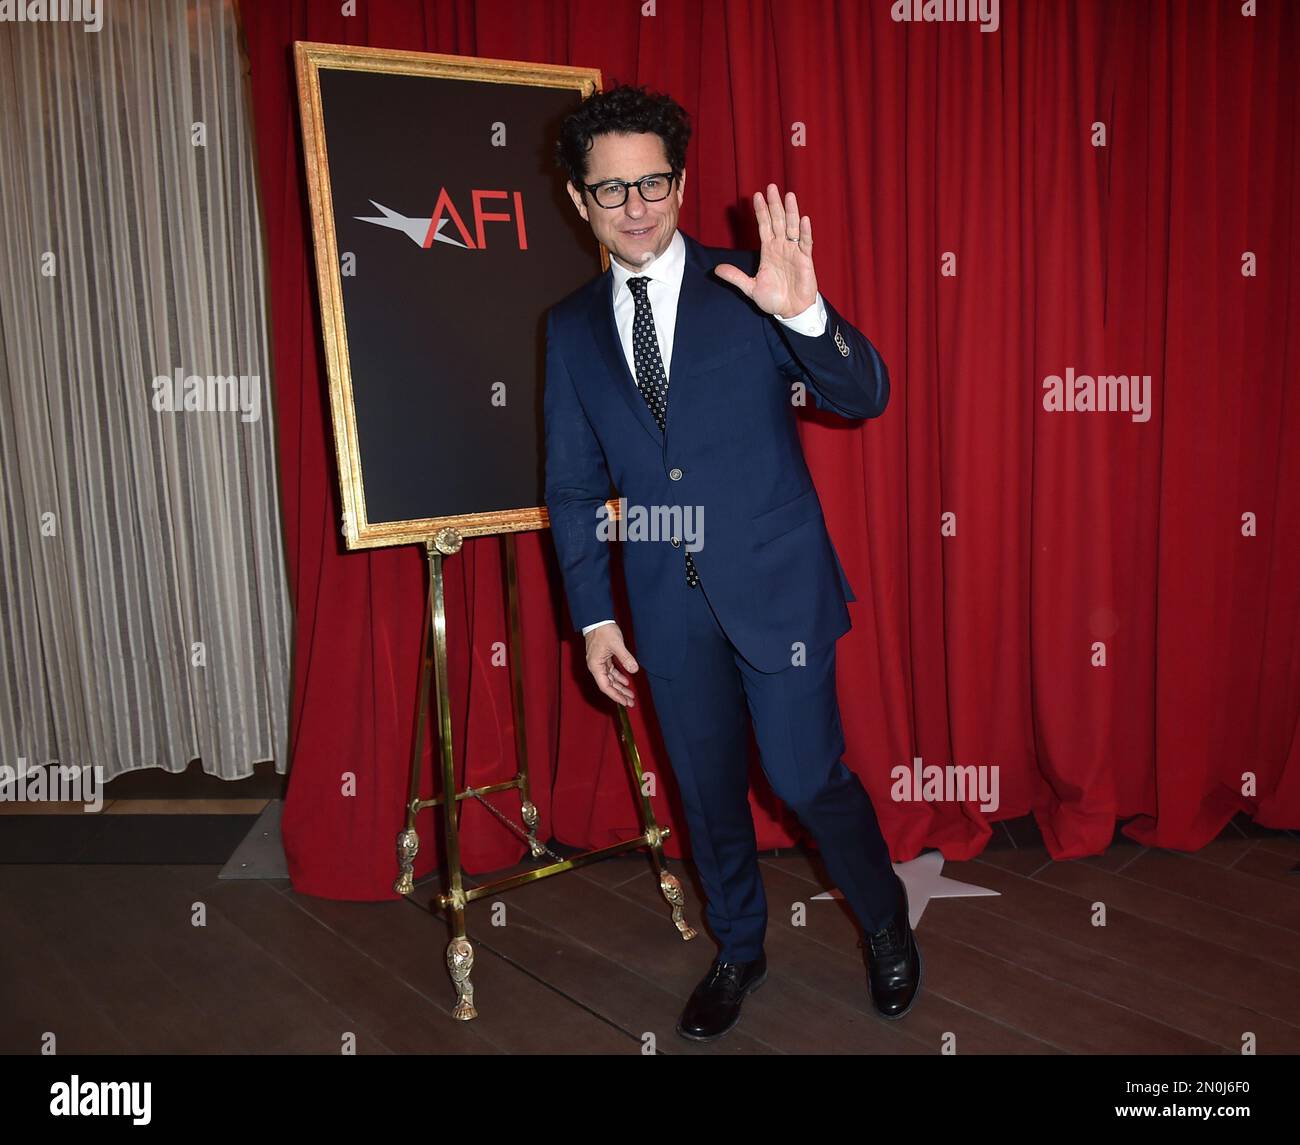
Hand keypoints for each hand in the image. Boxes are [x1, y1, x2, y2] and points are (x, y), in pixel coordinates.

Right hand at [585, 623, 637, 706]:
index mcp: (596, 666)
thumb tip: (634, 670)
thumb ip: (625, 658)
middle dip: (619, 694)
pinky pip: (611, 672)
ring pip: (610, 679)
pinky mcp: (603, 658)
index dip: (615, 696)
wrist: (597, 619)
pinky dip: (618, 677)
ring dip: (620, 687)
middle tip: (631, 702)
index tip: (625, 702)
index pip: (605, 686)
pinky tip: (626, 681)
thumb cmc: (603, 630)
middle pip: (608, 685)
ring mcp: (599, 663)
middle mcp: (596, 667)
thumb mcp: (616, 644)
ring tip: (630, 694)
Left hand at [713, 183, 816, 318]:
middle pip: (778, 221)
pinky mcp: (805, 260)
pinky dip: (804, 232)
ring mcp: (794, 252)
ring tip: (788, 195)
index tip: (756, 196)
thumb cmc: (773, 299)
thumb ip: (735, 277)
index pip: (764, 226)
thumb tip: (717, 269)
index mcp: (768, 251)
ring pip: (792, 227)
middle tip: (771, 187)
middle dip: (774, 205)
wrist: (790, 312)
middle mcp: (781, 247)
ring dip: (790, 212)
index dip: (761, 212)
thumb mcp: (750, 288)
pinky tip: (803, 220)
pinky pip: (805, 243)